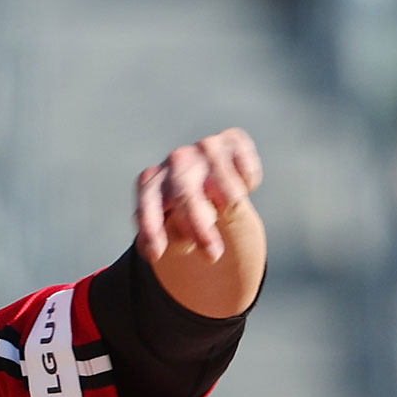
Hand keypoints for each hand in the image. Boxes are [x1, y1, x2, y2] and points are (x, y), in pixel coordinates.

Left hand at [134, 127, 262, 262]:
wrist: (211, 188)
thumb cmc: (185, 215)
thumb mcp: (175, 232)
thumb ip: (173, 238)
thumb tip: (169, 244)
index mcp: (152, 183)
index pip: (148, 203)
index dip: (151, 227)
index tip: (155, 254)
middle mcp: (176, 161)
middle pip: (185, 192)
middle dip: (198, 225)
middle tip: (212, 256)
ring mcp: (204, 148)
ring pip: (220, 176)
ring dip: (228, 202)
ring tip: (230, 216)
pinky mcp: (232, 140)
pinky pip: (244, 163)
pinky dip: (248, 179)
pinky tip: (245, 188)